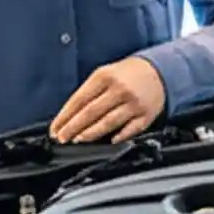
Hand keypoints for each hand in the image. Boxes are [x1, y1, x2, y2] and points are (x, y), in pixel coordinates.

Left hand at [50, 56, 165, 144]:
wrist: (158, 71)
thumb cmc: (126, 74)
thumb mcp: (105, 74)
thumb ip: (89, 92)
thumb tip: (70, 115)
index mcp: (104, 77)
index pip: (79, 99)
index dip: (65, 116)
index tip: (55, 128)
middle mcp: (119, 89)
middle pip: (91, 112)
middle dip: (73, 127)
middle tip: (62, 138)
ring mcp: (133, 103)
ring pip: (108, 122)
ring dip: (90, 133)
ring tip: (78, 140)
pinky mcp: (146, 115)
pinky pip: (130, 129)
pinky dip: (119, 136)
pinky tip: (108, 142)